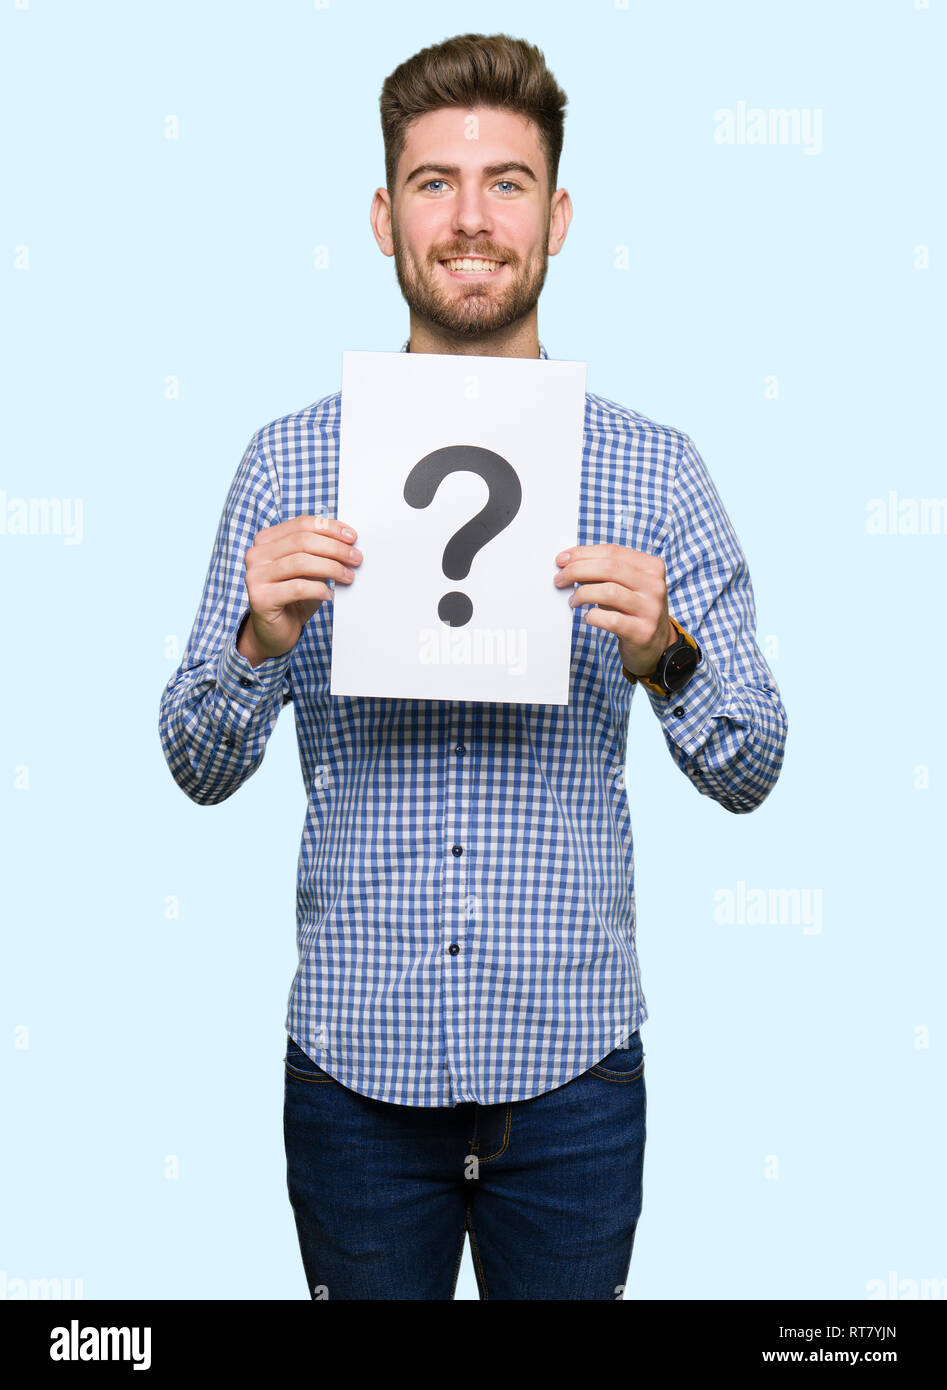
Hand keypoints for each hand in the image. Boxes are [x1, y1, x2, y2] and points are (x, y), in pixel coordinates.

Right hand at [238, 515, 361, 665]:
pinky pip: (298, 588)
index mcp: (266, 540)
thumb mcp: (308, 569)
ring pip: (301, 562)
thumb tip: (348, 541)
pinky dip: (319, 590)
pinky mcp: (260, 597)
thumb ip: (319, 551)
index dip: (330, 528)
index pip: (301, 524)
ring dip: (331, 568)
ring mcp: (255, 576)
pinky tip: (330, 595)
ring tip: (348, 576)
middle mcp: (256, 554)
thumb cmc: (294, 598)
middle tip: (356, 558)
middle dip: (335, 548)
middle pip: (302, 541)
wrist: (275, 631)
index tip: (352, 537)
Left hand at [553, 543, 674, 677]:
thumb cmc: (633, 610)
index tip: (563, 559)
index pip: (612, 551)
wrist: (656, 644)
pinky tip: (588, 617)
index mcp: (651, 567)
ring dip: (582, 594)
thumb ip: (604, 571)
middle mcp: (654, 585)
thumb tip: (569, 562)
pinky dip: (592, 616)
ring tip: (573, 600)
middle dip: (577, 570)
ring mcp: (650, 609)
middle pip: (609, 568)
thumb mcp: (625, 585)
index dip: (583, 553)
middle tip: (560, 579)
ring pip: (608, 591)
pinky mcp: (642, 631)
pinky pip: (610, 620)